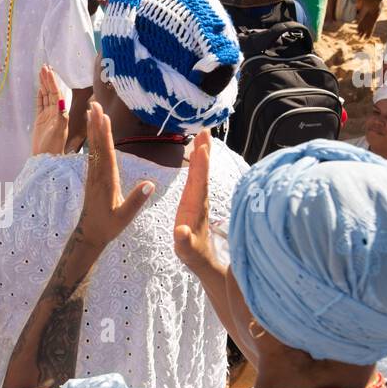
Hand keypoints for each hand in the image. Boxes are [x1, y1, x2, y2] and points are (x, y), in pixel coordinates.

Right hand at [31, 65, 69, 155]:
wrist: (45, 159)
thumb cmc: (53, 147)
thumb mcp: (58, 132)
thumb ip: (60, 116)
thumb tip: (61, 101)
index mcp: (61, 113)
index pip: (57, 94)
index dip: (52, 82)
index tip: (48, 71)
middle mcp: (56, 113)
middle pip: (52, 92)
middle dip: (48, 80)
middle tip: (44, 67)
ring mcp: (48, 116)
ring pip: (46, 97)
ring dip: (44, 85)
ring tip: (41, 72)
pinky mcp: (41, 121)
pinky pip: (40, 104)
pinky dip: (40, 95)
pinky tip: (40, 88)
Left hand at [76, 103, 154, 249]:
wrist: (89, 234)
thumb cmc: (108, 226)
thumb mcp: (125, 216)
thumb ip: (136, 200)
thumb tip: (150, 183)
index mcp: (107, 180)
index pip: (107, 152)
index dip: (106, 134)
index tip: (104, 117)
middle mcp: (98, 174)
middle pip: (98, 145)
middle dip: (97, 124)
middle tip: (94, 104)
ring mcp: (93, 175)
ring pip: (93, 147)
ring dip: (93, 128)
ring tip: (92, 111)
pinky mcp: (92, 177)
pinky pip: (92, 154)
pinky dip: (93, 140)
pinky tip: (93, 131)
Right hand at [173, 131, 218, 273]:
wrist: (200, 257)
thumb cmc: (192, 252)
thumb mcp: (186, 249)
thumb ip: (183, 241)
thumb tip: (181, 232)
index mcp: (196, 206)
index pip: (199, 183)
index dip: (201, 166)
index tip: (201, 148)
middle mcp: (200, 198)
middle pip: (203, 170)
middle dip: (204, 150)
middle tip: (205, 130)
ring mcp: (199, 196)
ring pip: (202, 170)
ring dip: (203, 151)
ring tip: (202, 133)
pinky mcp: (195, 197)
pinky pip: (198, 174)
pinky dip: (198, 160)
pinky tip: (197, 150)